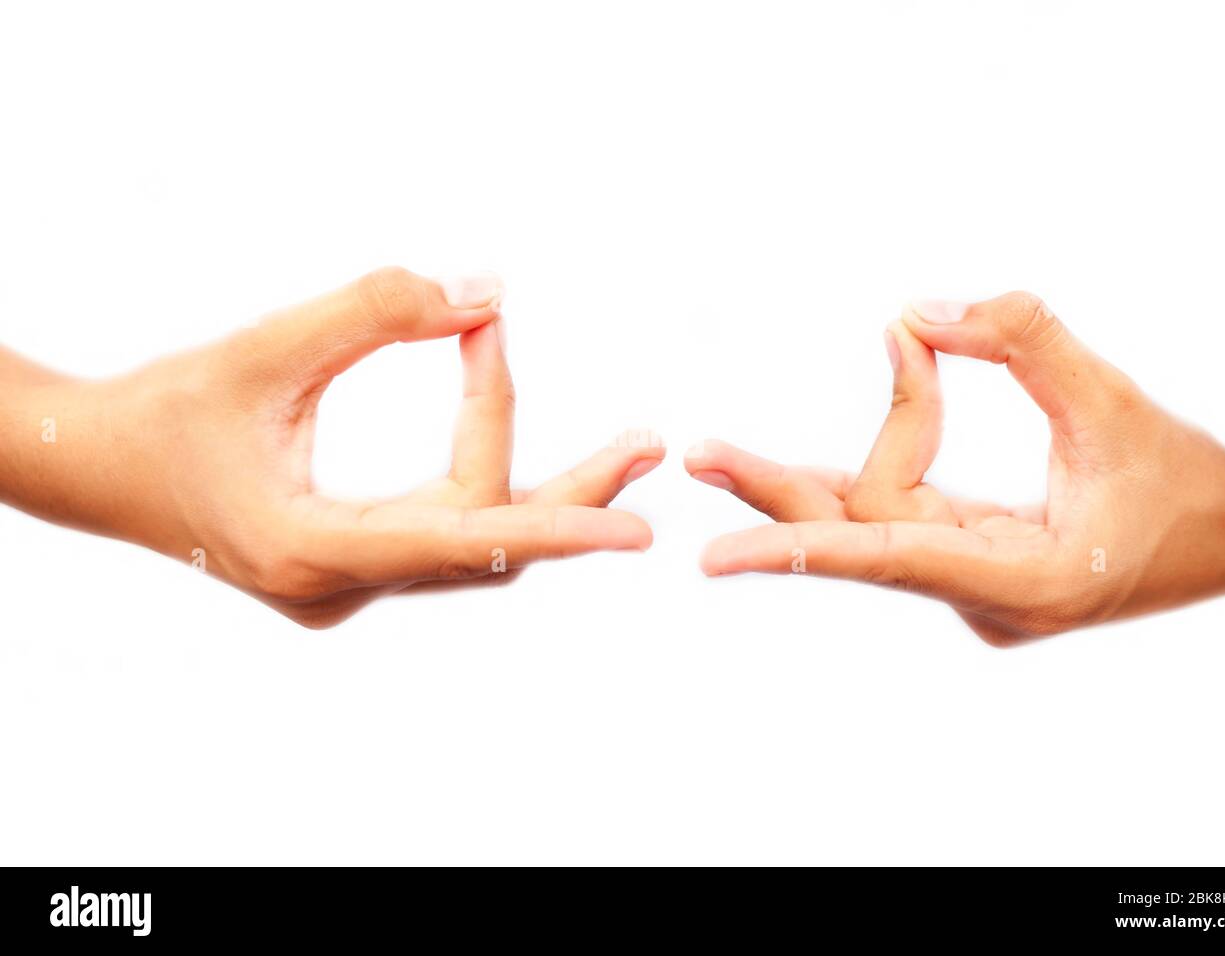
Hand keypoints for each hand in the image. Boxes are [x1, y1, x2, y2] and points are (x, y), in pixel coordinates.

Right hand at [0, 268, 661, 627]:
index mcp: (312, 554)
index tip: (635, 526)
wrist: (98, 466)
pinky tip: (499, 410)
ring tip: (623, 444)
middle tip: (651, 448)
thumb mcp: (263, 348)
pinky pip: (443, 529)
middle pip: (487, 547)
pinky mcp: (350, 566)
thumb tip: (488, 289)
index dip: (554, 528)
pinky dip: (480, 473)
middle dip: (570, 495)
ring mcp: (347, 586)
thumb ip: (371, 313)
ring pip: (472, 542)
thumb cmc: (165, 408)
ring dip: (538, 486)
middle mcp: (340, 588)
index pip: (462, 546)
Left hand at [688, 292, 1224, 643]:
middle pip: (860, 536)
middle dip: (777, 493)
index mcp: (1022, 585)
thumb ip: (1022, 340)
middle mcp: (983, 598)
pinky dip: (883, 451)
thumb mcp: (1112, 399)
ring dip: (807, 477)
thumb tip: (915, 311)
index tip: (717, 559)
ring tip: (714, 455)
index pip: (888, 560)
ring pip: (872, 521)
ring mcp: (975, 585)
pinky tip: (822, 434)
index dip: (801, 550)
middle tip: (694, 457)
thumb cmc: (1183, 474)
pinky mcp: (973, 562)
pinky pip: (899, 511)